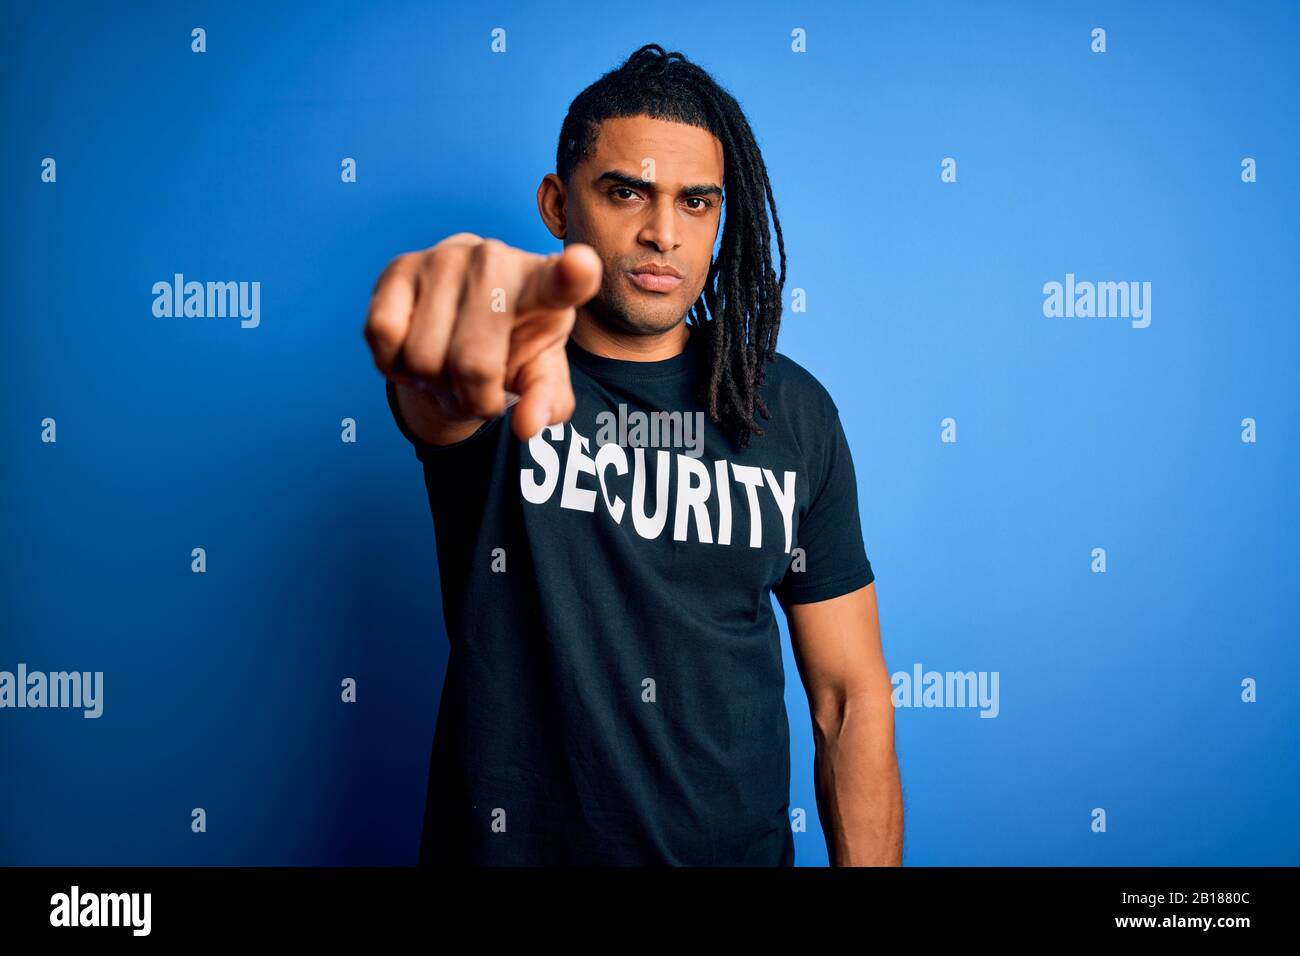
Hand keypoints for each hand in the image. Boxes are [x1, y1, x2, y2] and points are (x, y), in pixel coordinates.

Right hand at [364, 233, 602, 440]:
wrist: (460, 318)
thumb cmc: (511, 347)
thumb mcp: (539, 375)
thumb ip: (546, 401)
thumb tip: (527, 426)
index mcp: (544, 286)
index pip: (561, 283)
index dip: (572, 276)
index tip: (582, 265)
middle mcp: (495, 260)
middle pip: (472, 364)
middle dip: (473, 397)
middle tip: (480, 388)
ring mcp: (445, 258)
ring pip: (423, 358)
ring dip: (432, 383)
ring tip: (448, 365)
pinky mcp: (400, 267)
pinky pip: (383, 335)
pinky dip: (395, 363)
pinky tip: (414, 348)